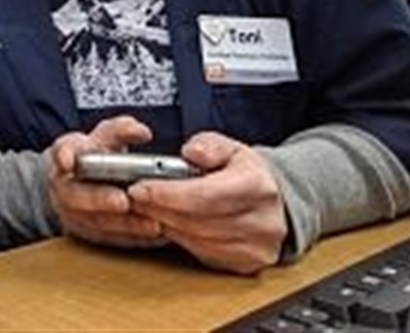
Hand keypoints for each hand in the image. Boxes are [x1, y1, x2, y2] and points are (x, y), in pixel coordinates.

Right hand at [48, 116, 166, 248]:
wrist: (76, 183)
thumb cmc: (93, 157)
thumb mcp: (106, 137)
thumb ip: (123, 130)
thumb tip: (142, 132)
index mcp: (67, 156)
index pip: (61, 151)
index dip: (63, 156)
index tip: (68, 160)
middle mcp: (63, 186)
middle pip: (75, 195)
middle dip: (99, 199)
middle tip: (123, 200)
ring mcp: (72, 213)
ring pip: (94, 222)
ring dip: (123, 225)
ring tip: (151, 223)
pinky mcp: (86, 234)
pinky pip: (109, 239)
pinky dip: (132, 238)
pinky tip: (154, 235)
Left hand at [127, 131, 286, 274]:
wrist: (275, 200)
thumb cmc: (245, 172)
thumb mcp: (229, 147)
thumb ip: (208, 145)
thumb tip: (191, 152)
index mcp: (258, 186)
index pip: (205, 195)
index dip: (168, 193)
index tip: (139, 188)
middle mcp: (263, 221)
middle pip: (198, 220)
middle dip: (159, 209)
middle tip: (135, 198)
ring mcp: (257, 246)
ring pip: (198, 240)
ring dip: (166, 225)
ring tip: (146, 209)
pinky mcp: (248, 263)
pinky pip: (204, 254)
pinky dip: (181, 239)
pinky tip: (167, 224)